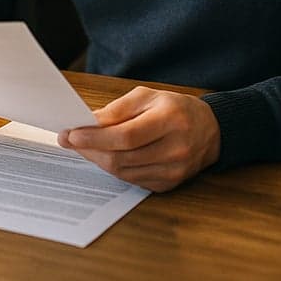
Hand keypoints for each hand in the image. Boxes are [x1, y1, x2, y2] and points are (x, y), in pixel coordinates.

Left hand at [58, 86, 220, 191]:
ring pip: (124, 172)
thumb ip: (116, 109)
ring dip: (98, 160)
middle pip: (122, 157)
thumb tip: (87, 123)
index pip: (126, 136)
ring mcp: (175, 170)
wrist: (211, 130)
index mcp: (170, 121)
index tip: (71, 134)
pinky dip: (115, 168)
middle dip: (90, 150)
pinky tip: (106, 156)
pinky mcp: (171, 183)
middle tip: (70, 140)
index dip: (95, 137)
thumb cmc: (174, 108)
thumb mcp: (146, 96)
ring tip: (85, 147)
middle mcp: (176, 149)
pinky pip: (133, 180)